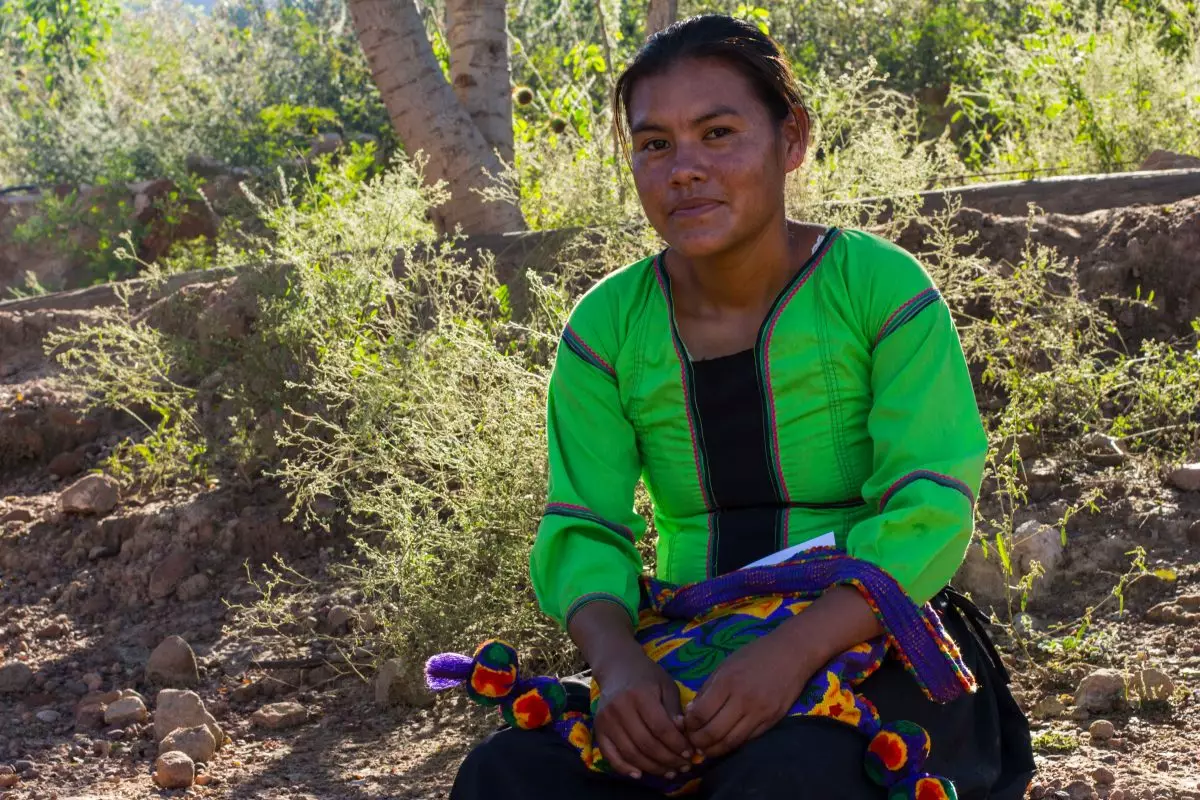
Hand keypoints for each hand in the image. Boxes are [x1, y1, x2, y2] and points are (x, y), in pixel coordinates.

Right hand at [593, 651, 694, 780]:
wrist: (617, 667)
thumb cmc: (647, 676)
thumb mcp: (666, 686)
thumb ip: (674, 711)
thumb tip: (684, 735)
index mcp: (640, 695)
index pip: (661, 728)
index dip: (677, 745)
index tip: (690, 753)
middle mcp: (620, 708)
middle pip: (646, 744)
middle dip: (668, 760)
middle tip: (683, 766)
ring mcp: (606, 720)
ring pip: (631, 753)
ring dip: (652, 768)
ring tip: (669, 772)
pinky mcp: (598, 728)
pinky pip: (610, 755)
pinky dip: (624, 768)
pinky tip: (640, 774)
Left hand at [682, 631, 815, 759]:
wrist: (792, 653)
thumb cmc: (755, 655)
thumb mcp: (725, 665)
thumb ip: (707, 689)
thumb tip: (691, 714)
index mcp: (727, 682)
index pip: (701, 714)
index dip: (689, 725)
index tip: (685, 726)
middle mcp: (743, 700)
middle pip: (713, 733)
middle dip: (698, 742)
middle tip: (692, 741)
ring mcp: (760, 713)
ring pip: (731, 742)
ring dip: (714, 749)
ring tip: (706, 747)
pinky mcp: (772, 721)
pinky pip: (748, 740)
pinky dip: (733, 745)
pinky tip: (725, 742)